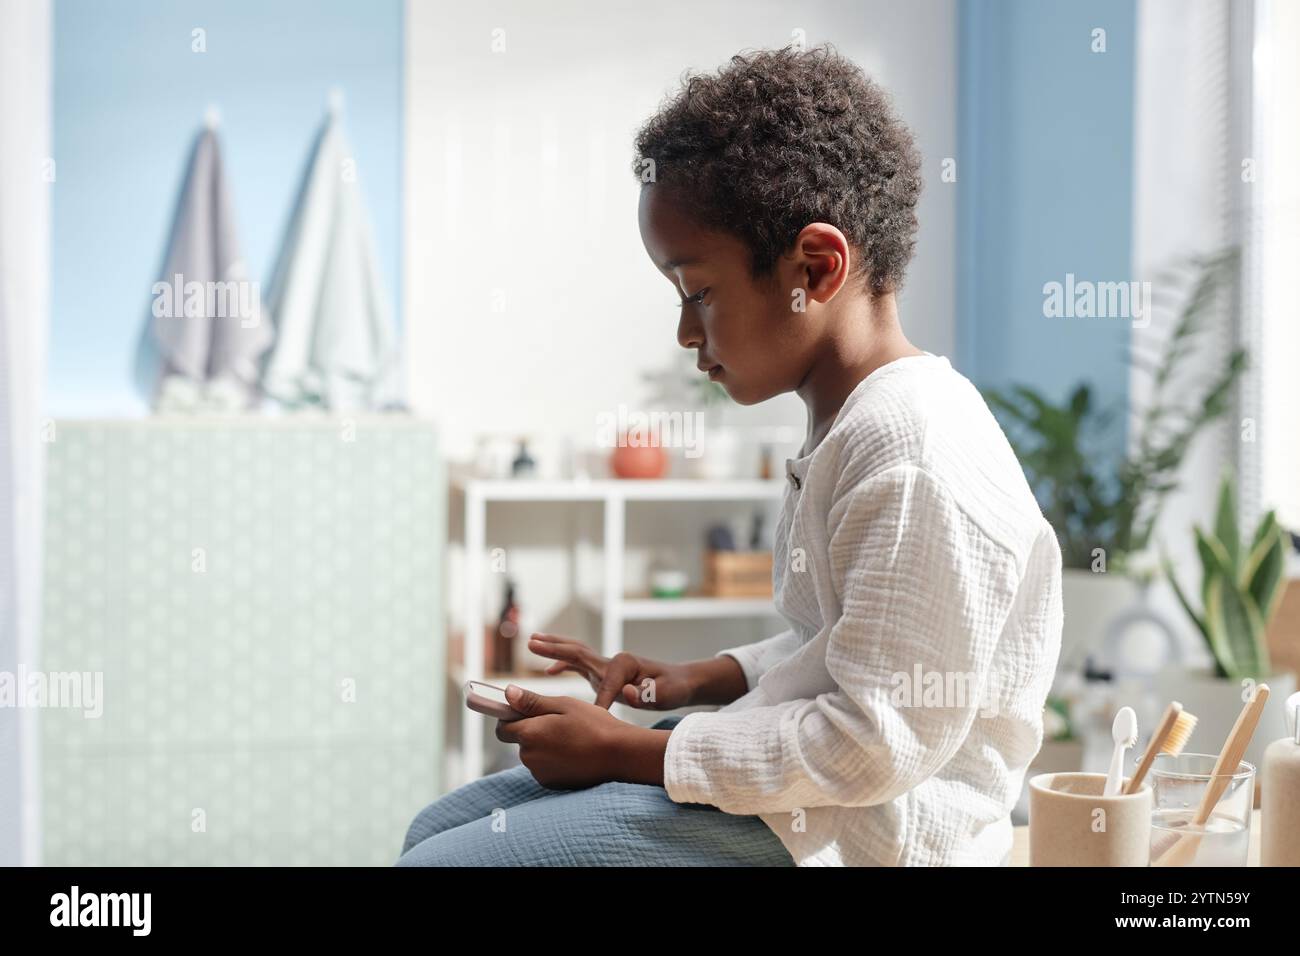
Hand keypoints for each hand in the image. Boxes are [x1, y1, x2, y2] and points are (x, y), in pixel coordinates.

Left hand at [495, 685, 667, 788]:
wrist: (619, 756)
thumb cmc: (594, 725)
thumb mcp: (563, 705)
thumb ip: (531, 701)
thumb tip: (507, 694)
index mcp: (530, 734)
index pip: (502, 728)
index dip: (511, 718)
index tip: (526, 710)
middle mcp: (530, 758)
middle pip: (519, 741)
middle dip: (531, 730)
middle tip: (558, 721)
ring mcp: (541, 773)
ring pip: (533, 754)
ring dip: (543, 744)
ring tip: (570, 736)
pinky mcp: (552, 783)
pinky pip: (545, 766)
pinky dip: (553, 759)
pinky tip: (574, 751)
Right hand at [526, 634, 697, 710]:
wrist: (679, 681)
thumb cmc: (673, 688)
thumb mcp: (666, 694)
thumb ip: (648, 694)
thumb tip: (630, 693)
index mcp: (624, 664)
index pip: (606, 682)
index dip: (600, 700)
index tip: (594, 717)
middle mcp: (612, 660)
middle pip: (579, 651)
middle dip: (555, 648)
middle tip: (532, 642)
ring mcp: (607, 665)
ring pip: (576, 653)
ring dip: (554, 647)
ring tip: (532, 641)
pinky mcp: (604, 672)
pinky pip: (578, 665)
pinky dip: (563, 664)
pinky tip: (548, 670)